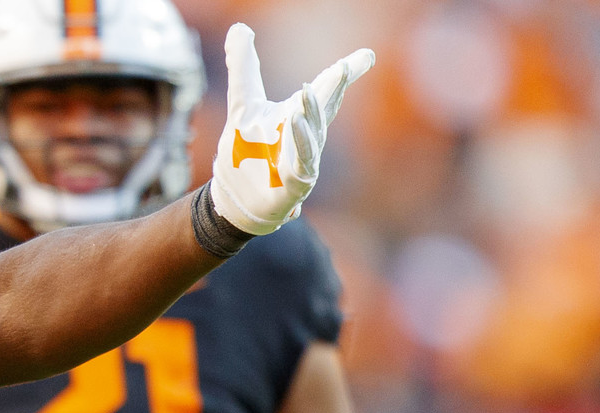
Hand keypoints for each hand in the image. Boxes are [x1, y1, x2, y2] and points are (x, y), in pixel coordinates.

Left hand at [210, 24, 374, 234]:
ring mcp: (304, 162)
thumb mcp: (243, 103)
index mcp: (301, 117)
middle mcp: (308, 138)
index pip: (327, 92)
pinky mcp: (294, 185)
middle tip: (347, 65)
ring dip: (312, 114)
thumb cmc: (247, 153)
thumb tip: (239, 27)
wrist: (233, 199)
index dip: (345, 74)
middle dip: (337, 88)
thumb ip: (244, 67)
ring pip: (313, 135)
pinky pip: (300, 163)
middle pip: (326, 109)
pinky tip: (294, 124)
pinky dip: (299, 144)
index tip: (366, 56)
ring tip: (308, 90)